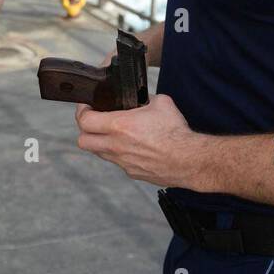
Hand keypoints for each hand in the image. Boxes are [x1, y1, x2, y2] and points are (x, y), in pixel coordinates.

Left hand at [74, 93, 207, 188]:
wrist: (190, 160)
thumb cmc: (176, 132)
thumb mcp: (160, 103)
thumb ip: (143, 99)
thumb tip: (140, 100)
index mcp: (119, 126)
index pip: (84, 120)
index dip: (83, 111)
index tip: (88, 106)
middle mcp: (116, 146)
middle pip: (83, 141)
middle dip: (85, 130)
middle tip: (95, 122)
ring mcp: (123, 162)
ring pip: (99, 153)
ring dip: (101, 143)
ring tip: (114, 134)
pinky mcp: (132, 173)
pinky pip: (117, 162)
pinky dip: (120, 154)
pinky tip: (133, 147)